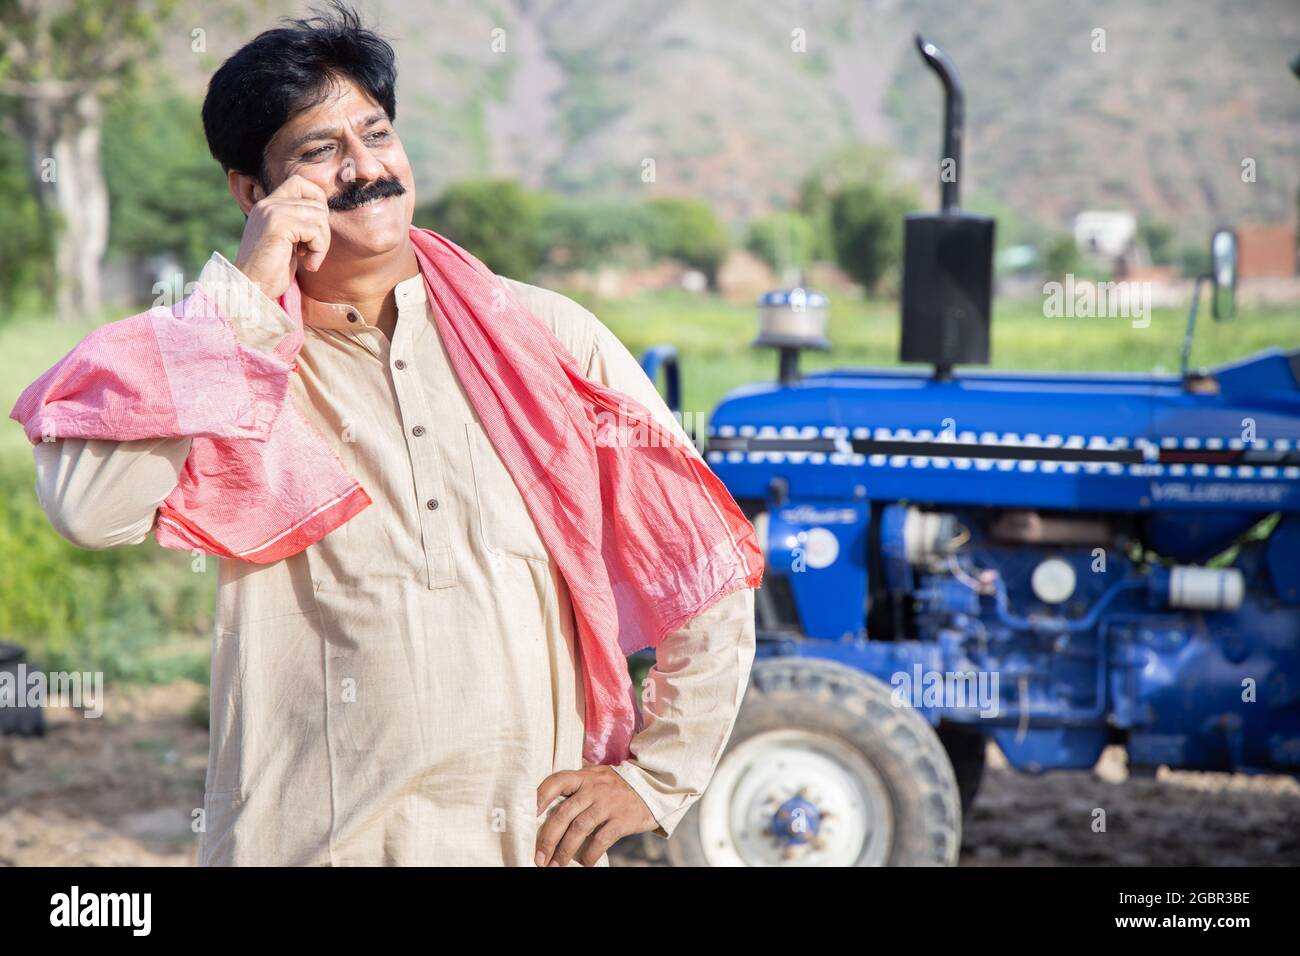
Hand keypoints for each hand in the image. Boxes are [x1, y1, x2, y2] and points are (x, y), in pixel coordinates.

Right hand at [233, 174, 331, 300]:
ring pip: (319, 216)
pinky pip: (315, 231)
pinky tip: (308, 264)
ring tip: (309, 258)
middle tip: (312, 250)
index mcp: (268, 205)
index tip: (315, 228)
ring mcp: (272, 212)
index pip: (300, 183)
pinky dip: (319, 250)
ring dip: (322, 243)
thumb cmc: (271, 270)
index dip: (317, 201)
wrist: (252, 288)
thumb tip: (324, 211)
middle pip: (317, 203)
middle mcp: (269, 204)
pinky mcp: (278, 225)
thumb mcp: (287, 240)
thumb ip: (299, 222)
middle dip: (323, 230)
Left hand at [534, 765, 658, 866]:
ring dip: (565, 850)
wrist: (653, 787)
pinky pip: (601, 839)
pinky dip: (590, 854)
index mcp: (584, 776)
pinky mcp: (622, 819)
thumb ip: (577, 783)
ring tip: (555, 865)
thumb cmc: (617, 786)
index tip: (529, 814)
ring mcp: (608, 803)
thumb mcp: (597, 776)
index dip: (540, 796)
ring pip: (580, 828)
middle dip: (548, 837)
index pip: (557, 781)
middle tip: (539, 857)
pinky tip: (584, 863)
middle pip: (564, 812)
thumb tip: (547, 796)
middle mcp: (594, 788)